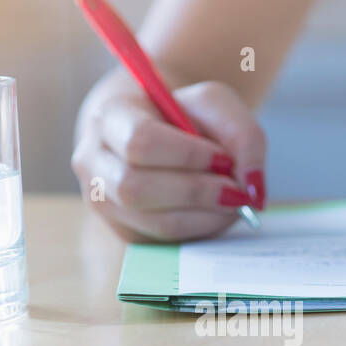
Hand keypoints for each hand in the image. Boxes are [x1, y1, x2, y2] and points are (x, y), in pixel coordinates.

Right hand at [71, 77, 265, 242]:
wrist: (156, 130)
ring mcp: (103, 203)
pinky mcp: (124, 231)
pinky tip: (217, 212)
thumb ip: (243, 136)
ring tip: (234, 201)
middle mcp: (93, 163)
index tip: (224, 159)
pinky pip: (163, 240)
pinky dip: (200, 229)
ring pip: (152, 222)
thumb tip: (253, 188)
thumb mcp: (216, 105)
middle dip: (195, 192)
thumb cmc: (183, 113)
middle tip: (235, 190)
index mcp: (109, 118)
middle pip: (135, 189)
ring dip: (203, 216)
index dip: (186, 155)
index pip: (140, 142)